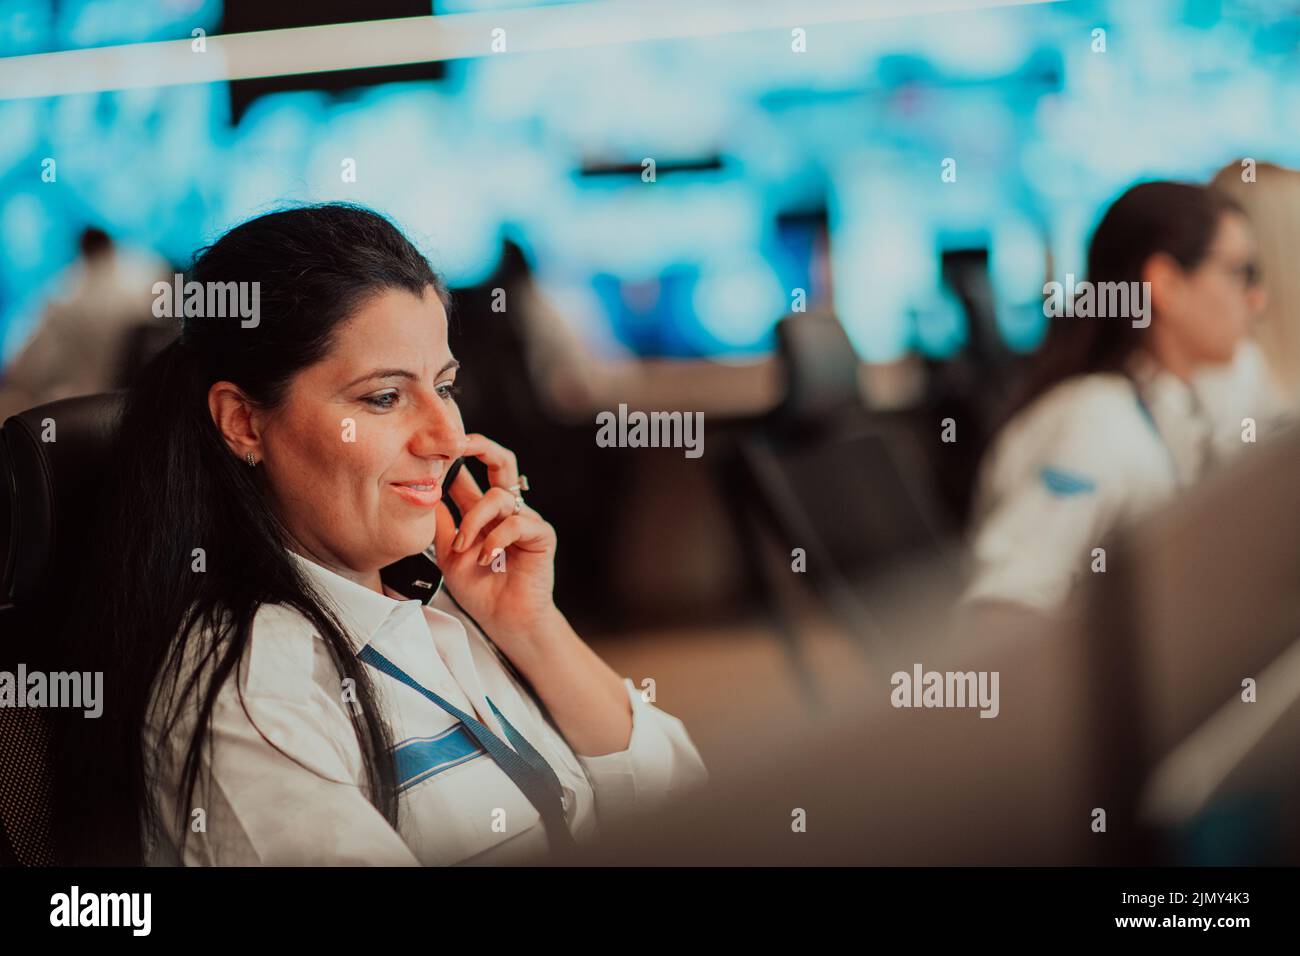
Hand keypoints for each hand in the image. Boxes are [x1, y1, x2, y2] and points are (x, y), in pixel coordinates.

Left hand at [430, 434, 559, 653]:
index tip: (431, 449)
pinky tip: (486, 558)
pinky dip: (496, 539)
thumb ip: (440, 524)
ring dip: (474, 522)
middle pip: (501, 461)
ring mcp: (525, 520)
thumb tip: (423, 493)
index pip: (469, 474)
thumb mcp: (448, 553)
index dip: (453, 459)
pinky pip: (517, 523)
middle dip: (480, 447)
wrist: (503, 620)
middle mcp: (505, 510)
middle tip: (459, 443)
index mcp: (482, 512)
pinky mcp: (541, 535)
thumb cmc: (480, 589)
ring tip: (464, 549)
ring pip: (499, 497)